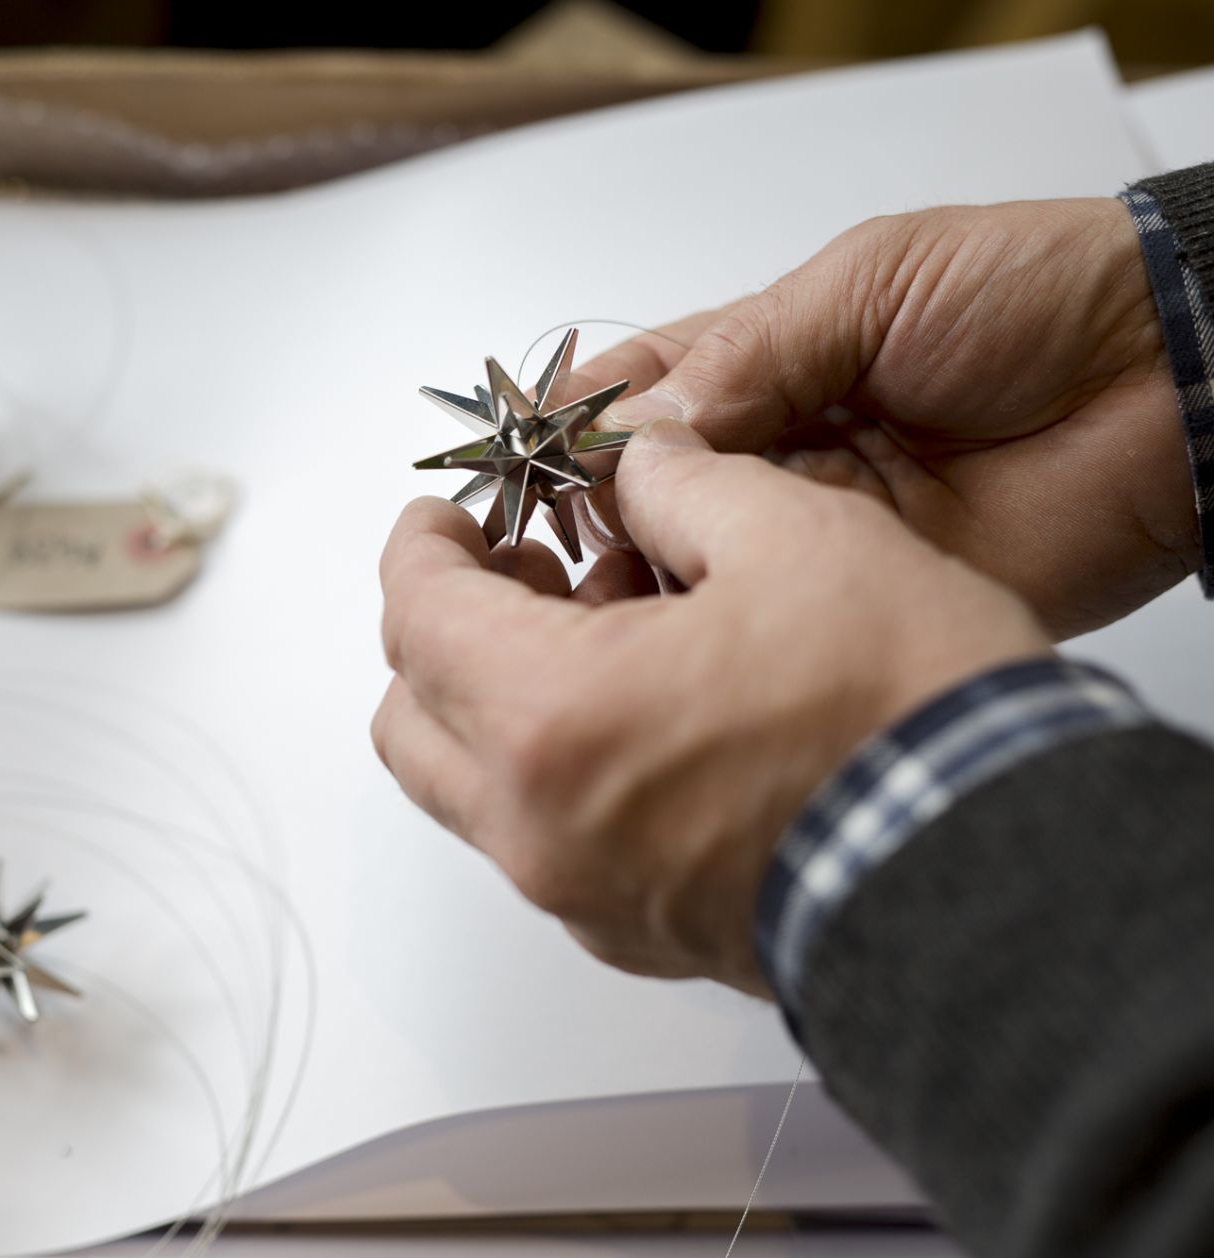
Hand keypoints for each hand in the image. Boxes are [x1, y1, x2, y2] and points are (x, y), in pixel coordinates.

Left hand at [372, 421, 1050, 993]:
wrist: (1004, 879)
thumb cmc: (907, 720)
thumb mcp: (798, 537)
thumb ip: (687, 482)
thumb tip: (646, 460)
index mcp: (547, 718)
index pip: (414, 615)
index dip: (422, 546)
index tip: (446, 518)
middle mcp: (539, 827)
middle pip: (412, 719)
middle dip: (444, 632)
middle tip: (522, 573)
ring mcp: (584, 896)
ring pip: (473, 790)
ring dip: (500, 704)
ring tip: (603, 636)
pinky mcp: (639, 935)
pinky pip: (549, 843)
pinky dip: (558, 774)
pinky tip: (651, 715)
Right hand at [564, 198, 1192, 638]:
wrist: (1169, 384)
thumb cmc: (1036, 296)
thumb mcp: (872, 283)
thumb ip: (750, 352)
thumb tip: (635, 428)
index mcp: (763, 359)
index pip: (632, 397)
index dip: (573, 427)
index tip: (528, 460)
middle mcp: (774, 448)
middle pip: (642, 488)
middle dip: (592, 508)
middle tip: (569, 530)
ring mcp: (814, 528)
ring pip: (688, 561)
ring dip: (637, 573)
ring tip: (605, 582)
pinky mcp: (859, 600)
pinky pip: (769, 621)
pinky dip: (712, 628)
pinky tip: (676, 625)